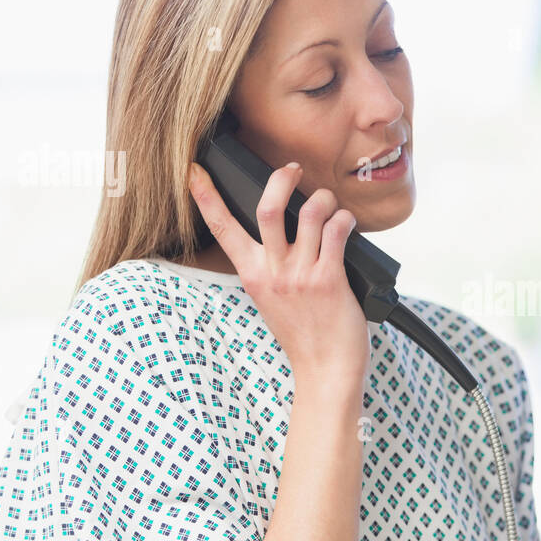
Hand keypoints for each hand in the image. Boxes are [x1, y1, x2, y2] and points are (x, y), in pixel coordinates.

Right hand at [187, 160, 370, 395]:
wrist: (325, 371)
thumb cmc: (304, 336)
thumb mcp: (271, 301)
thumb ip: (269, 270)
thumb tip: (281, 235)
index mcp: (252, 276)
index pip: (221, 229)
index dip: (205, 196)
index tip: (194, 171)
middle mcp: (272, 272)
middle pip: (266, 208)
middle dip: (281, 179)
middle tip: (293, 169)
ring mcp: (300, 275)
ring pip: (309, 214)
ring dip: (325, 199)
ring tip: (331, 205)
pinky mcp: (329, 280)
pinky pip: (336, 233)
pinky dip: (344, 219)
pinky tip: (347, 222)